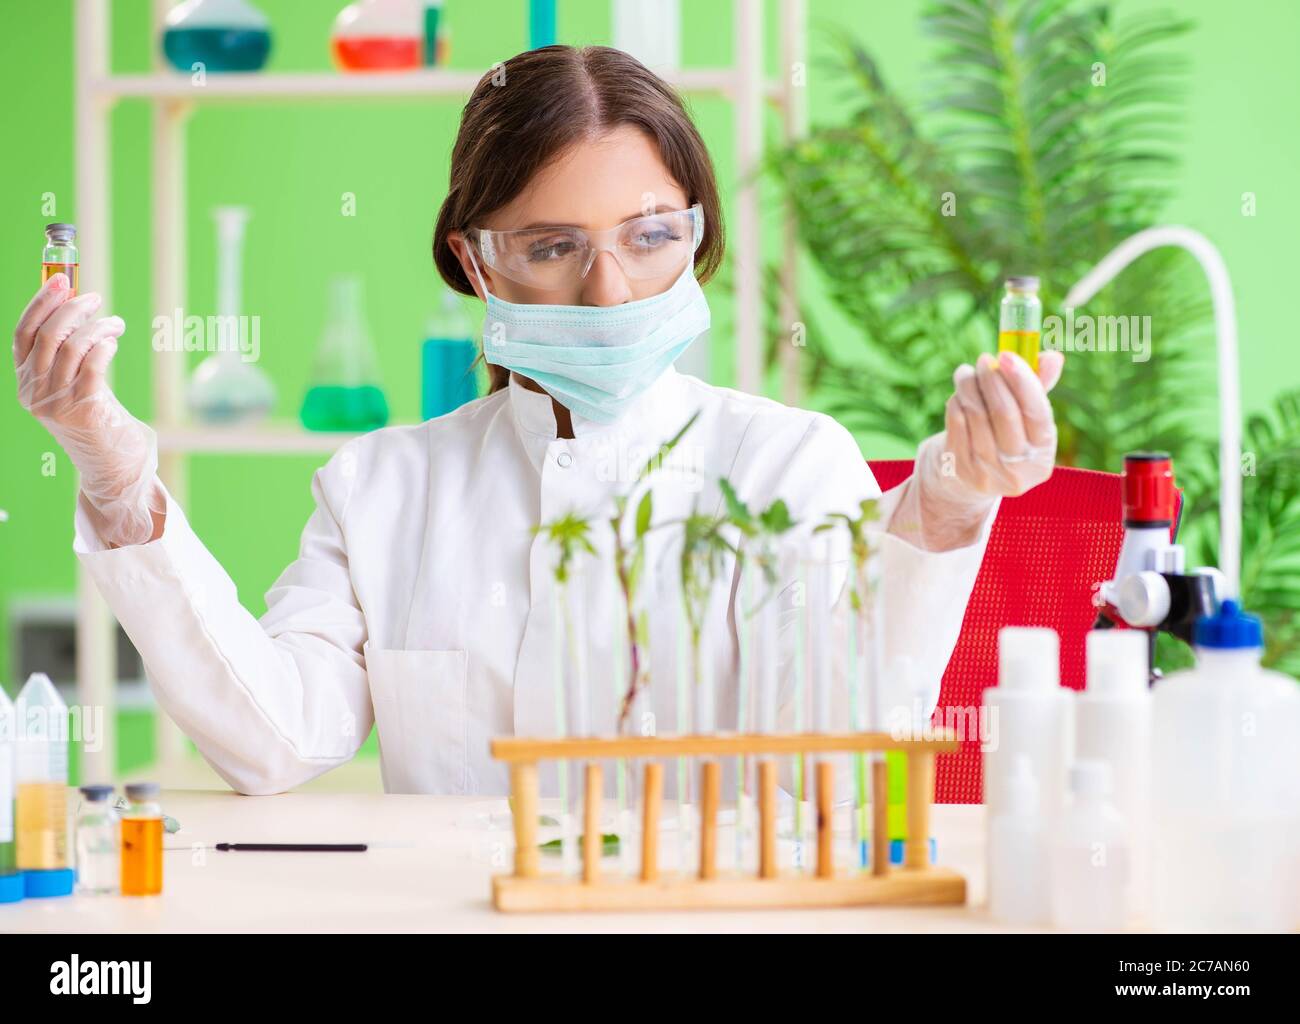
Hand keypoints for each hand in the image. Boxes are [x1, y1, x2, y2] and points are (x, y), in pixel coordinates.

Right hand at [13, 273, 162, 545]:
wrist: (112, 466)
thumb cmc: (98, 420)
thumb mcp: (73, 384)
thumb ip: (68, 353)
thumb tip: (76, 305)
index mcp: (25, 383)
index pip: (22, 333)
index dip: (40, 303)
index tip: (61, 281)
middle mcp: (34, 392)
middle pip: (46, 335)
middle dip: (71, 309)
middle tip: (95, 299)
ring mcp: (56, 402)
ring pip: (71, 346)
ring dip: (96, 326)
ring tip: (114, 324)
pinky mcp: (83, 409)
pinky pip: (92, 364)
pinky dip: (104, 344)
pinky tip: (113, 341)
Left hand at [940, 349, 1063, 499]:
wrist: (965, 479)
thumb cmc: (1001, 437)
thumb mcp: (1023, 418)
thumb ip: (1038, 387)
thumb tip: (1054, 357)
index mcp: (1042, 455)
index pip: (1038, 413)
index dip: (1023, 381)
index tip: (1007, 355)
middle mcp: (1017, 469)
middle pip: (1005, 413)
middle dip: (993, 379)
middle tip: (984, 359)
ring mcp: (986, 472)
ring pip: (976, 415)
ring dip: (969, 386)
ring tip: (966, 373)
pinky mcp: (959, 469)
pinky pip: (956, 423)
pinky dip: (956, 403)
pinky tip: (959, 395)